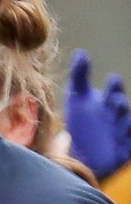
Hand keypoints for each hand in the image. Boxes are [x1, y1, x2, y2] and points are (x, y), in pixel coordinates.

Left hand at [63, 49, 130, 181]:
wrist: (84, 151)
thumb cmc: (83, 121)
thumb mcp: (78, 98)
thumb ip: (80, 75)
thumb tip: (81, 52)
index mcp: (109, 100)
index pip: (113, 90)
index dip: (113, 86)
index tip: (112, 79)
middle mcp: (119, 114)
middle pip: (121, 107)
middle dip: (119, 103)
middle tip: (115, 100)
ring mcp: (123, 131)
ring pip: (127, 125)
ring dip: (123, 123)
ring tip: (117, 123)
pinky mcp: (125, 148)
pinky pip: (130, 143)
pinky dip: (129, 139)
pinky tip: (125, 135)